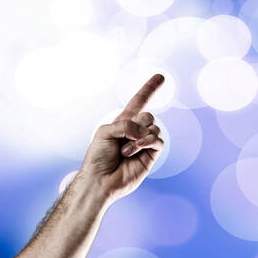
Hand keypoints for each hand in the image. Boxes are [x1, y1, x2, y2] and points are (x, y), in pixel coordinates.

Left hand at [77, 73, 166, 205]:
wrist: (99, 180)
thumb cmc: (97, 158)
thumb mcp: (105, 132)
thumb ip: (125, 124)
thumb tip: (144, 131)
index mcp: (122, 124)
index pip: (138, 103)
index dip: (148, 90)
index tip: (160, 77)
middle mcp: (135, 133)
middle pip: (148, 115)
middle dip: (137, 124)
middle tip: (123, 139)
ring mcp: (143, 144)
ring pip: (154, 127)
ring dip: (139, 137)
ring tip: (124, 151)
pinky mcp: (150, 156)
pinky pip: (158, 140)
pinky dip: (146, 142)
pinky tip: (133, 151)